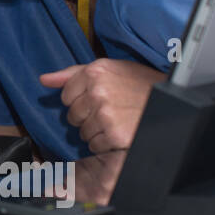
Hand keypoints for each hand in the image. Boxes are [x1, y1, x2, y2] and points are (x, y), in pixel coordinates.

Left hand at [39, 58, 165, 152]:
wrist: (171, 101)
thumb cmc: (141, 85)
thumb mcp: (111, 69)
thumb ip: (73, 74)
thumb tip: (44, 80)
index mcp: (95, 72)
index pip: (66, 95)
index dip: (79, 100)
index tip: (96, 100)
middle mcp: (98, 91)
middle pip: (72, 115)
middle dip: (86, 117)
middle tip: (109, 111)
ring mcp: (106, 114)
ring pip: (82, 132)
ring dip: (96, 132)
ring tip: (116, 121)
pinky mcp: (114, 135)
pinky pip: (95, 145)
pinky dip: (105, 144)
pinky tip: (120, 132)